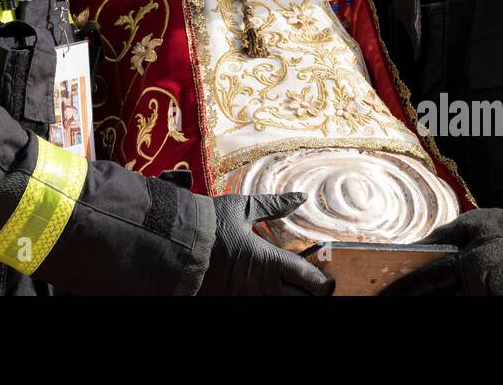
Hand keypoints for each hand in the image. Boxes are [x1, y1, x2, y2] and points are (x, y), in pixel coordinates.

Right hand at [200, 193, 334, 295]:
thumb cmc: (210, 223)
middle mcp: (261, 284)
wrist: (176, 243)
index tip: (326, 280)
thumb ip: (274, 206)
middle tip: (311, 287)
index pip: (307, 277)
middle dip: (309, 294)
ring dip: (290, 297)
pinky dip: (269, 299)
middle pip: (299, 299)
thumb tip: (300, 197)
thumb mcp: (243, 209)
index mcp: (268, 260)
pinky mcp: (232, 300)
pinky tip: (267, 290)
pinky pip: (259, 305)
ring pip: (280, 305)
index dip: (321, 282)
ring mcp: (246, 296)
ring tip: (291, 289)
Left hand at [382, 206, 502, 295]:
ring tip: (424, 294)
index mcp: (467, 263)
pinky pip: (476, 303)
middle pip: (441, 300)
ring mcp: (492, 298)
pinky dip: (463, 297)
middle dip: (420, 298)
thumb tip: (415, 246)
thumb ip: (442, 235)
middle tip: (396, 297)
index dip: (403, 289)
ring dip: (442, 299)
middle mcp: (478, 286)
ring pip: (459, 304)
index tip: (384, 293)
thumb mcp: (471, 223)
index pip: (426, 280)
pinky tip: (458, 291)